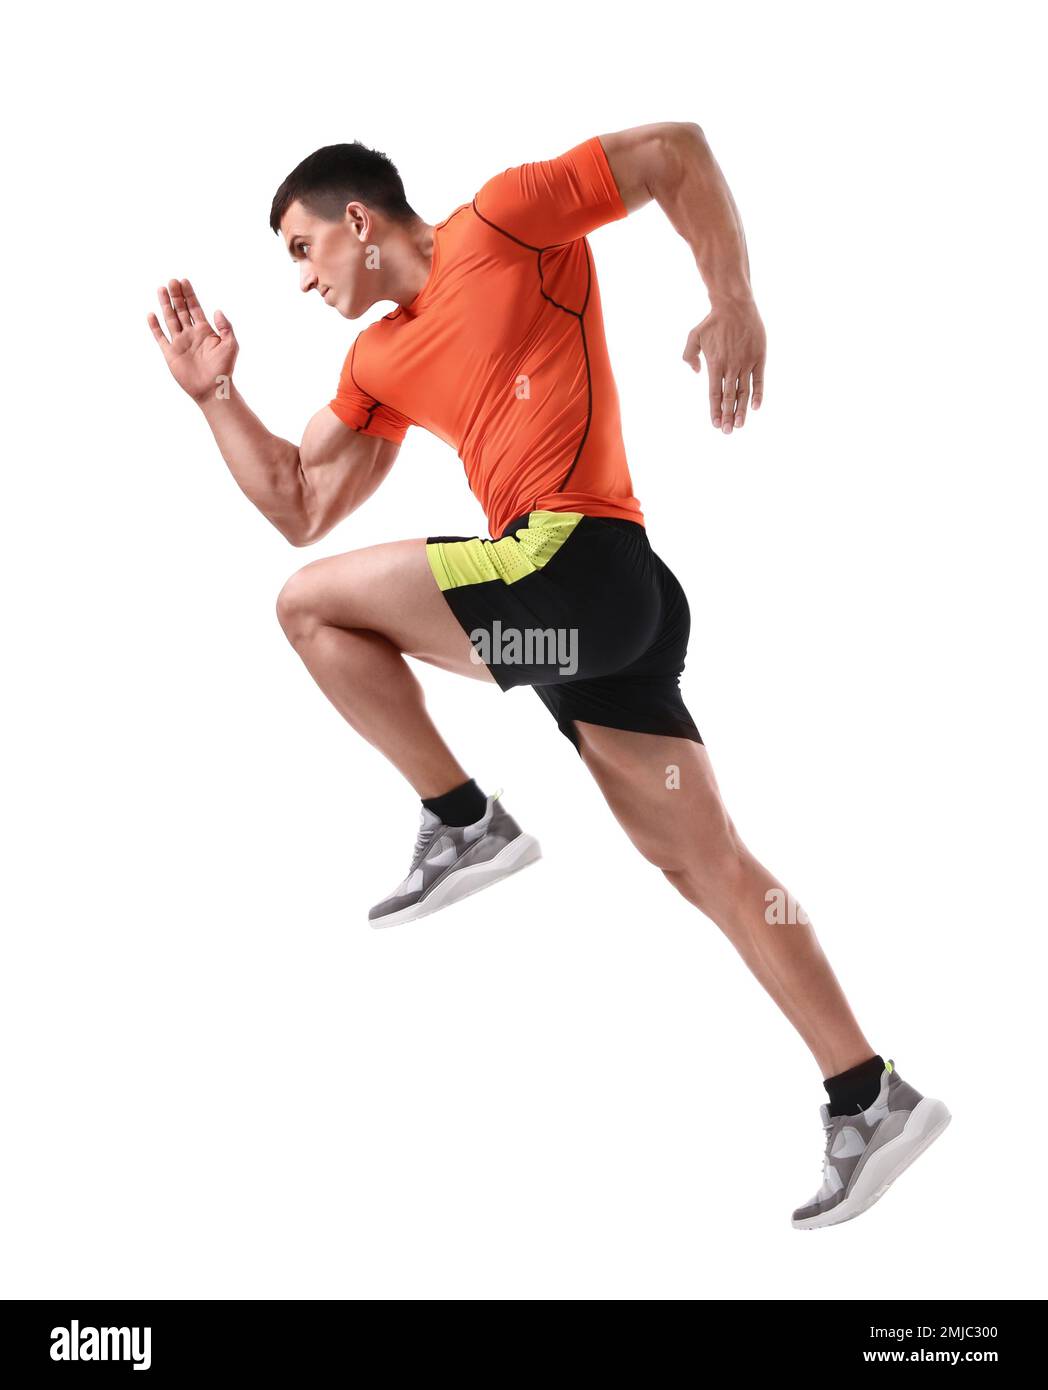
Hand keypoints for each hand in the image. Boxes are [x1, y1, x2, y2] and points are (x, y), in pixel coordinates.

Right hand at [147, 278, 238, 403]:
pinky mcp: (170, 353)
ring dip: (166, 305)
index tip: (184, 281)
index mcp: (205, 331)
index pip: (195, 308)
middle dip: (177, 296)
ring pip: (170, 319)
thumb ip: (225, 327)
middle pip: (181, 310)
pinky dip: (155, 326)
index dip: (190, 295)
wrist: (213, 390)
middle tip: (172, 281)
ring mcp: (180, 343)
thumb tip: (217, 310)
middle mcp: (191, 334)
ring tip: (161, 289)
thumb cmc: (224, 369)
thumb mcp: (230, 345)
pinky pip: (160, 337)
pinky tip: (151, 314)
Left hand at [682, 299, 765, 432]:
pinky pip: (759, 380)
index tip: (716, 424)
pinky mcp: (759, 357)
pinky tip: (755, 407)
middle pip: (729, 397)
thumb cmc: (712, 321)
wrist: (735, 305)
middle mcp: (730, 366)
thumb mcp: (693, 336)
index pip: (714, 394)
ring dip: (742, 410)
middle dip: (728, 416)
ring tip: (740, 425)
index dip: (715, 410)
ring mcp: (746, 362)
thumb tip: (696, 372)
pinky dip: (758, 394)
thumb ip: (689, 356)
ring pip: (744, 392)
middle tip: (727, 431)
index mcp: (715, 364)